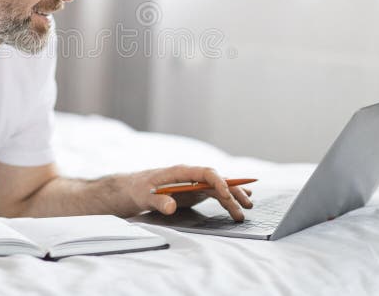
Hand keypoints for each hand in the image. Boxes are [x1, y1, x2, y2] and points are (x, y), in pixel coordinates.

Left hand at [128, 165, 253, 220]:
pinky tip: (239, 203)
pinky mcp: (194, 192)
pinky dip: (227, 199)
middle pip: (217, 180)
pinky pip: (214, 194)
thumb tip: (171, 207)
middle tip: (246, 205)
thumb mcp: (144, 197)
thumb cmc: (137, 190)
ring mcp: (194, 183)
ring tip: (248, 208)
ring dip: (233, 197)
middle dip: (233, 191)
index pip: (205, 172)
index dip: (218, 181)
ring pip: (218, 188)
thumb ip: (158, 202)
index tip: (227, 194)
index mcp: (180, 171)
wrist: (130, 190)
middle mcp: (190, 175)